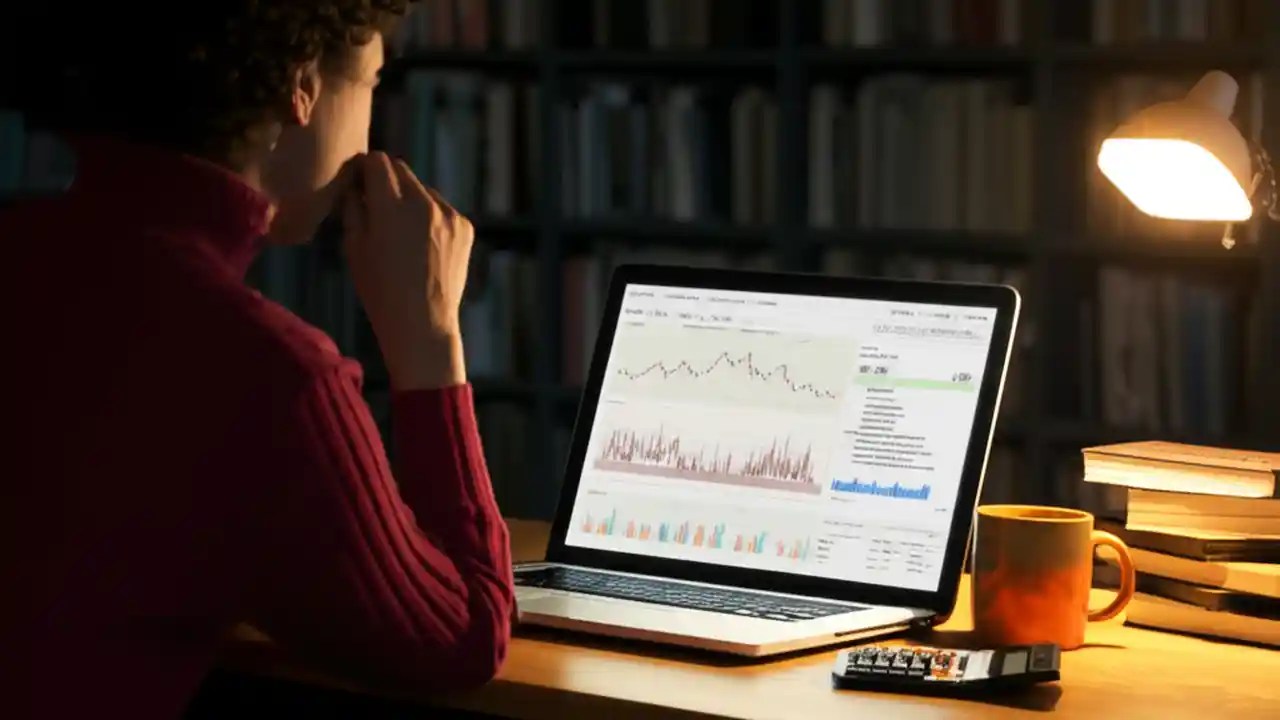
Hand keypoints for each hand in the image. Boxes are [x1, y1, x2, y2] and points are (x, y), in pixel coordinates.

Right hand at [341, 152, 471, 388]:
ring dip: (409, 199)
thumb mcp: (354, 247)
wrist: (422, 323)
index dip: (364, 169)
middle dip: (385, 180)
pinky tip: (422, 246)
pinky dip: (429, 217)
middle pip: (401, 169)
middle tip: (375, 206)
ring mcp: (449, 214)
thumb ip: (354, 207)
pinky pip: (441, 209)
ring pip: (423, 189)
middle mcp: (424, 202)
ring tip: (401, 234)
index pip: (377, 161)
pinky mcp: (465, 227)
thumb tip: (355, 183)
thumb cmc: (380, 290)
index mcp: (392, 205)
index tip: (357, 183)